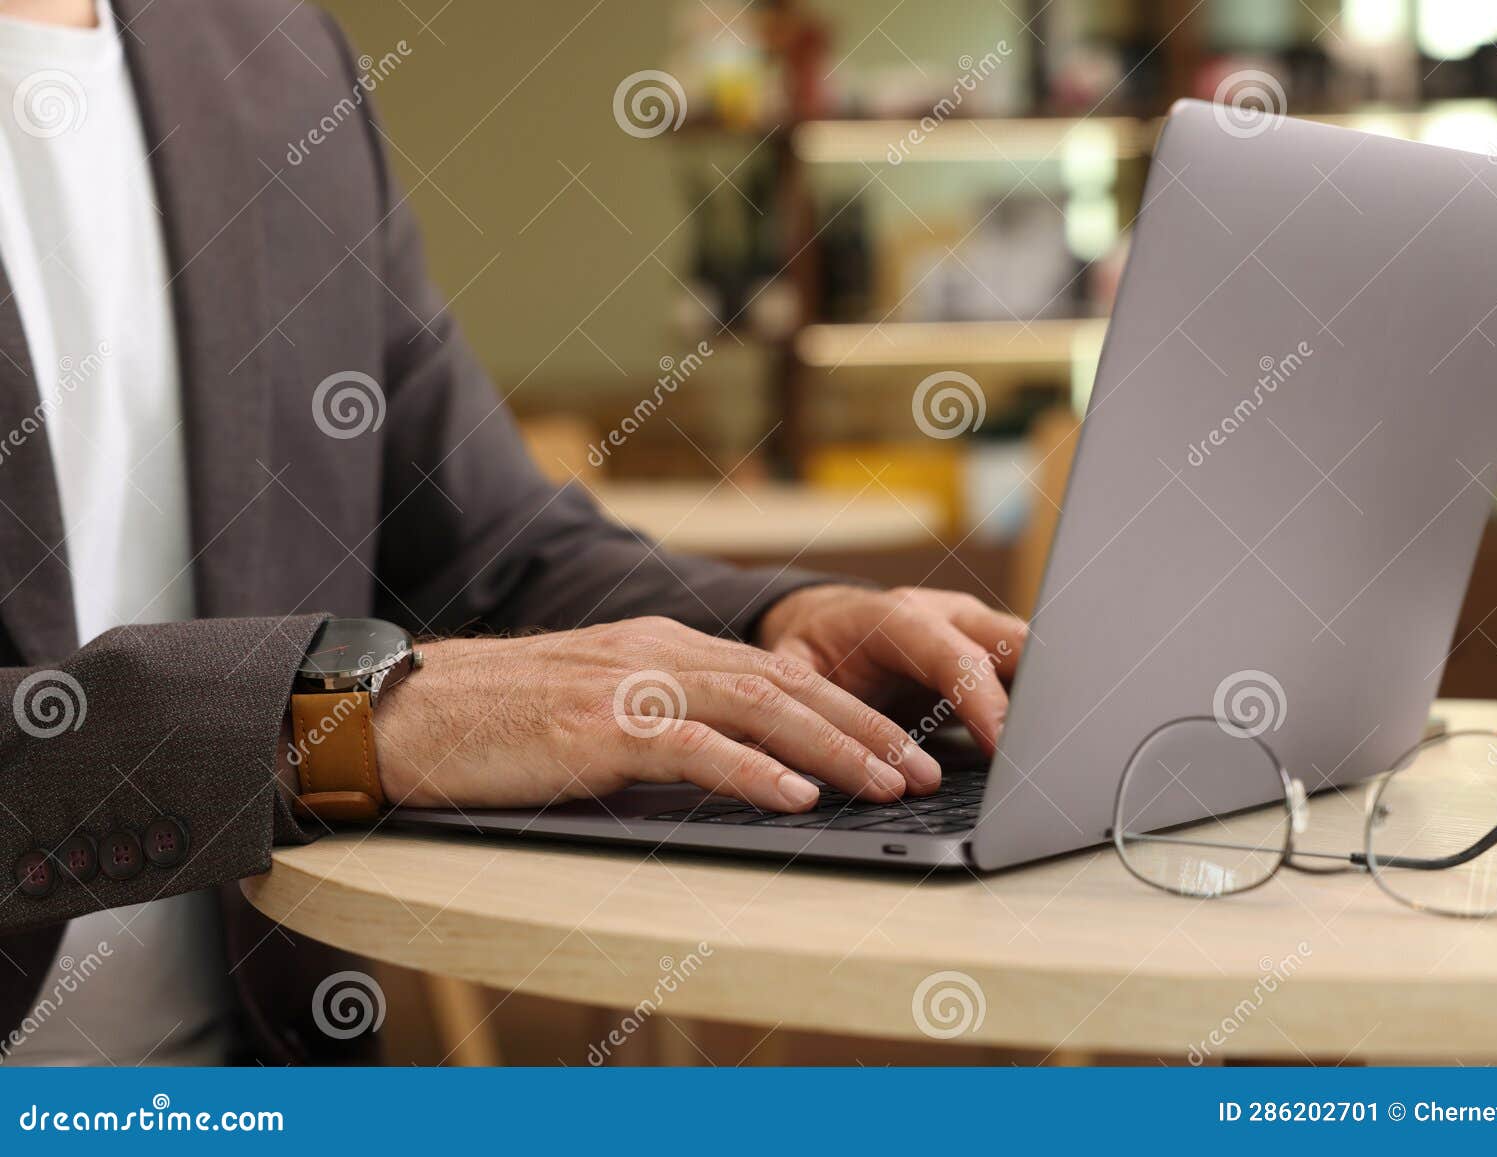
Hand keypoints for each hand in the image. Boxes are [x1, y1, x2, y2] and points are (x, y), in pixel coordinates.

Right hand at [371, 617, 941, 812]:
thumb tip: (737, 766)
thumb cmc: (499, 721)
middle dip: (864, 728)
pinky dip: (753, 769)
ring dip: (833, 748)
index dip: (848, 709)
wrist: (406, 711)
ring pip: (758, 706)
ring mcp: (629, 682)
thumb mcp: (598, 709)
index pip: (777, 673)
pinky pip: (693, 744)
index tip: (900, 745)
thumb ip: (666, 723)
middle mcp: (657, 651)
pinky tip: (797, 795)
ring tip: (887, 783)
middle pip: (786, 683)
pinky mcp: (597, 723)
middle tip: (923, 768)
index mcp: (662, 645)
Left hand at [756, 585, 1026, 755]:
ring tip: (1053, 753)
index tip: (1000, 744)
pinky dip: (1038, 707)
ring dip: (1044, 700)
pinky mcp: (992, 652)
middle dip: (1034, 692)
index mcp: (894, 617)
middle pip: (1009, 642)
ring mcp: (976, 630)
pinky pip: (1027, 675)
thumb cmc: (812, 649)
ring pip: (1030, 655)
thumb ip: (804, 702)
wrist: (826, 623)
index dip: (979, 697)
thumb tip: (811, 748)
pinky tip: (1043, 747)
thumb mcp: (792, 672)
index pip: (949, 652)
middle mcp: (945, 614)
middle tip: (1044, 751)